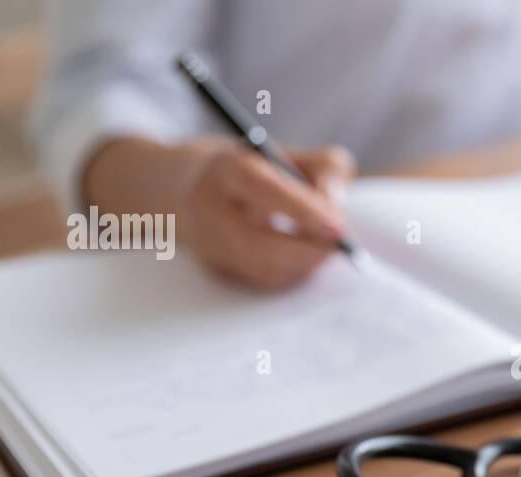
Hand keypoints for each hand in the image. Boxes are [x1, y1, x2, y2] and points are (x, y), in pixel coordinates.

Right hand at [83, 137, 354, 288]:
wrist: (178, 187)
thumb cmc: (246, 166)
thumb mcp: (285, 151)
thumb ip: (323, 167)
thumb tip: (337, 205)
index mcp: (224, 170)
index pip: (263, 190)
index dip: (305, 211)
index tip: (340, 226)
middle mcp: (208, 211)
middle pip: (263, 246)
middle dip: (312, 250)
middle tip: (342, 242)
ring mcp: (209, 247)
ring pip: (269, 271)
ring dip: (307, 262)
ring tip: (322, 241)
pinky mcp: (217, 271)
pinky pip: (267, 281)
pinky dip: (294, 270)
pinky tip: (301, 252)